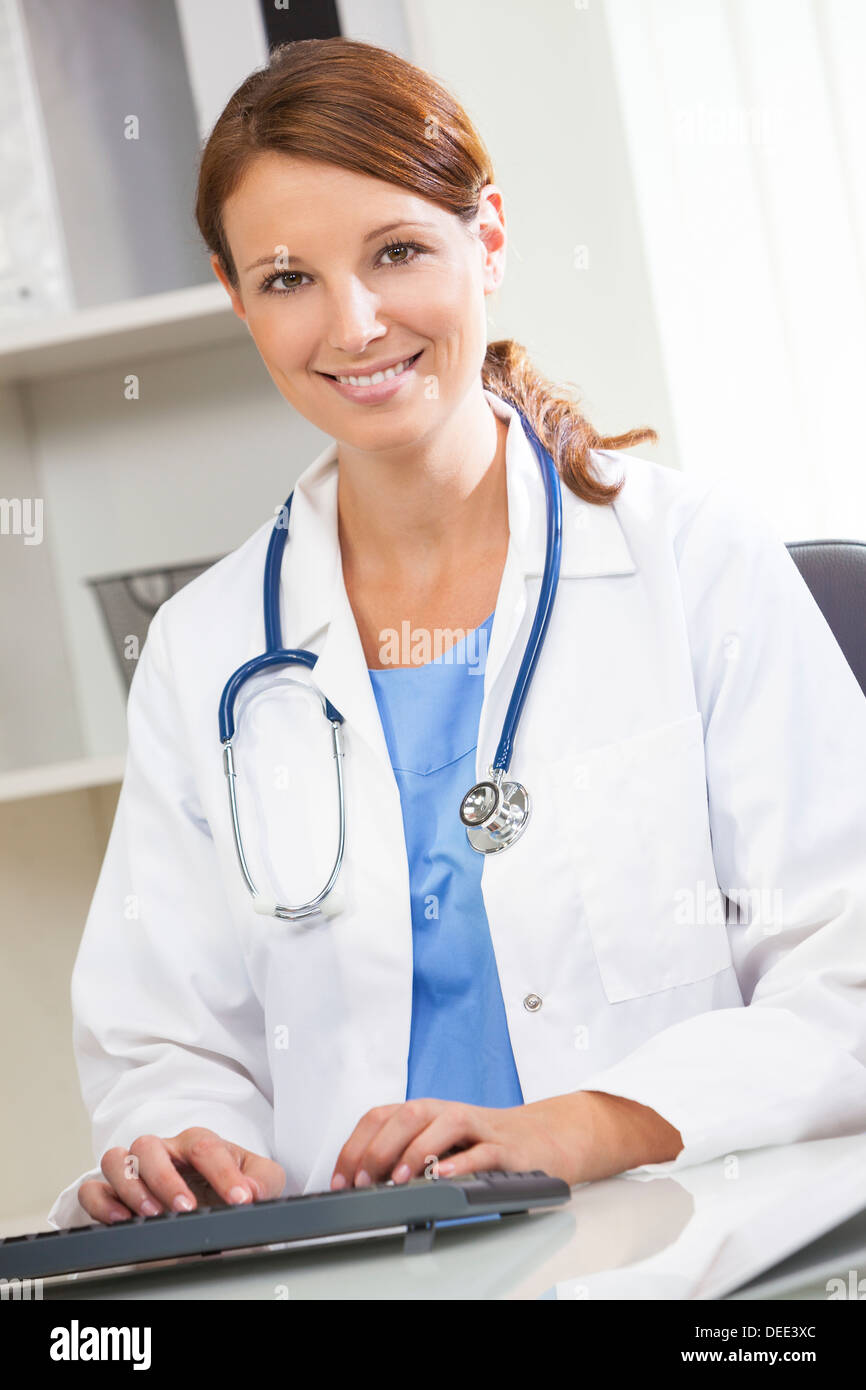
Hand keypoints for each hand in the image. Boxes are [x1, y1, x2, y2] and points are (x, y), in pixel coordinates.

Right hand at [78, 1128, 285, 1224]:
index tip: (239, 1199)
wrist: (210, 1208)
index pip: (206, 1146)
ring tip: (153, 1214)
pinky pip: (92, 1189)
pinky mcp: (112, 1194)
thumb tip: (251, 1190)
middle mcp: (163, 1152)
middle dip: (167, 1178)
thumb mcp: (259, 1182)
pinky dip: (102, 1202)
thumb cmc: (229, 1187)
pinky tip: (122, 1219)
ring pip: (115, 1159)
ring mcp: (134, 1170)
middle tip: (187, 1209)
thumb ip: (263, 1181)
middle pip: (150, 1145)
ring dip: (132, 1186)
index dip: (223, 1173)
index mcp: (198, 1143)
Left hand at [330, 1092, 683, 1189]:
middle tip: (362, 1180)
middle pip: (407, 1115)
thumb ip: (408, 1156)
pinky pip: (481, 1152)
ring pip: (442, 1125)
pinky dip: (460, 1164)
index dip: (356, 1144)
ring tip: (397, 1178)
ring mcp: (479, 1127)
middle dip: (378, 1148)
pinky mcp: (506, 1148)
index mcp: (428, 1113)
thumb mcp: (442, 1146)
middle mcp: (449, 1113)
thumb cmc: (486, 1145)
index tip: (341, 1178)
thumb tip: (362, 1183)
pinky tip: (444, 1177)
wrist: (546, 1138)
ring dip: (414, 1151)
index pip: (381, 1116)